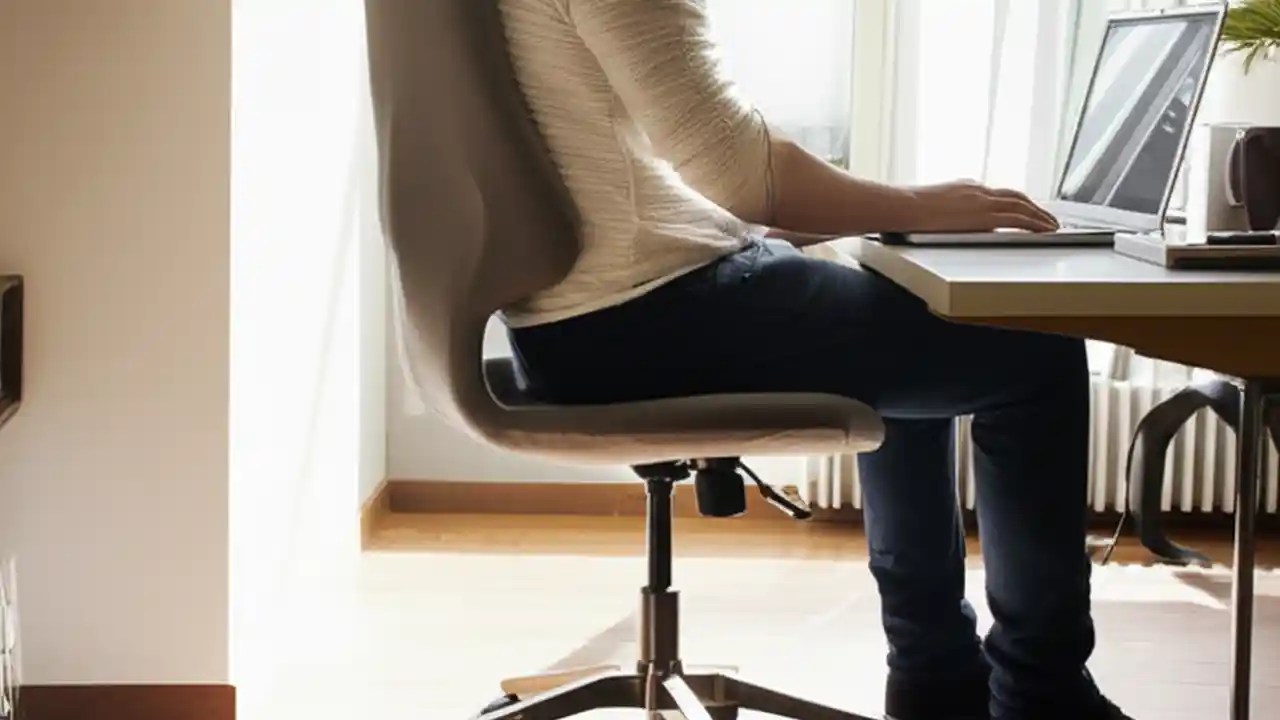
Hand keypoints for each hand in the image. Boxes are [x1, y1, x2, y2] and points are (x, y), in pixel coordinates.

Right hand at [908, 180, 1059, 232]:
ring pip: (1022, 205)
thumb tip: (940, 223)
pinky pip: (1019, 218)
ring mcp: (983, 201)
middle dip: (1032, 206)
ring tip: (1052, 225)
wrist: (904, 206)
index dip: (1011, 202)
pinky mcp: (986, 216)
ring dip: (1040, 214)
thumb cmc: (906, 210)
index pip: (994, 194)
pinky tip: (1045, 230)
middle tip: (1045, 216)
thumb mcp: (928, 208)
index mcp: (964, 188)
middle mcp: (977, 191)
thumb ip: (942, 213)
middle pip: (1014, 196)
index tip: (1019, 208)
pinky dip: (1035, 223)